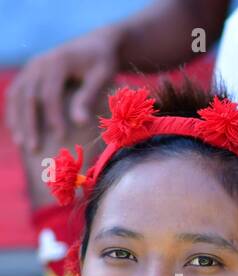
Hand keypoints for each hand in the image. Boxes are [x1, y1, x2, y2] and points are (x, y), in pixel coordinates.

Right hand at [5, 27, 120, 148]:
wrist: (95, 43)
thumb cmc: (103, 63)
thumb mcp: (101, 78)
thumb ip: (88, 98)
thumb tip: (79, 123)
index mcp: (57, 62)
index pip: (50, 94)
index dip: (53, 117)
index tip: (60, 138)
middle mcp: (39, 63)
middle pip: (29, 96)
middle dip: (31, 124)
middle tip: (35, 150)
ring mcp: (31, 67)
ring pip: (17, 96)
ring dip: (18, 121)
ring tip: (23, 146)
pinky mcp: (29, 73)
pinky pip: (16, 94)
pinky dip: (15, 113)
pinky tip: (18, 133)